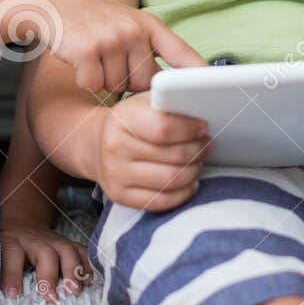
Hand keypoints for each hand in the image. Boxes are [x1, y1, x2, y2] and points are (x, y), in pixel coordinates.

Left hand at [0, 215, 91, 302]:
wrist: (28, 224)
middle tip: (52, 298)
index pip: (13, 256)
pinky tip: (90, 282)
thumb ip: (9, 273)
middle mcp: (40, 242)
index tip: (14, 295)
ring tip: (76, 292)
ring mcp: (60, 242)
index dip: (12, 276)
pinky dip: (90, 267)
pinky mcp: (73, 246)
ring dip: (74, 273)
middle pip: (47, 255)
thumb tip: (13, 296)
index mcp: (17, 244)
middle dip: (50, 277)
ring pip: (70, 253)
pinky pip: (84, 254)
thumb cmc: (15, 244)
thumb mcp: (4, 254)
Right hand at [40, 0, 206, 93]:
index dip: (198, 76)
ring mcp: (111, 38)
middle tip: (112, 61)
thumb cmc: (93, 19)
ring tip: (94, 57)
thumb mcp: (128, 23)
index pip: (182, 54)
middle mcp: (134, 30)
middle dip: (129, 82)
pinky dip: (85, 80)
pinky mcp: (87, 49)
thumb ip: (151, 48)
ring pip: (117, 87)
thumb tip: (172, 86)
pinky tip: (80, 61)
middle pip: (145, 83)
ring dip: (104, 80)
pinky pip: (94, 85)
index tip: (211, 94)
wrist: (51, 3)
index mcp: (149, 25)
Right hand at [94, 92, 209, 210]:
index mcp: (123, 119)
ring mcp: (116, 174)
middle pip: (172, 155)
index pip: (164, 128)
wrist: (97, 143)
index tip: (203, 128)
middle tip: (206, 145)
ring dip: (193, 171)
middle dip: (197, 150)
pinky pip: (161, 201)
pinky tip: (189, 183)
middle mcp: (115, 147)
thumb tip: (198, 107)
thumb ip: (166, 103)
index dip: (190, 129)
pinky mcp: (120, 196)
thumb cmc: (130, 121)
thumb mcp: (143, 103)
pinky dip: (182, 194)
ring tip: (198, 162)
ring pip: (170, 179)